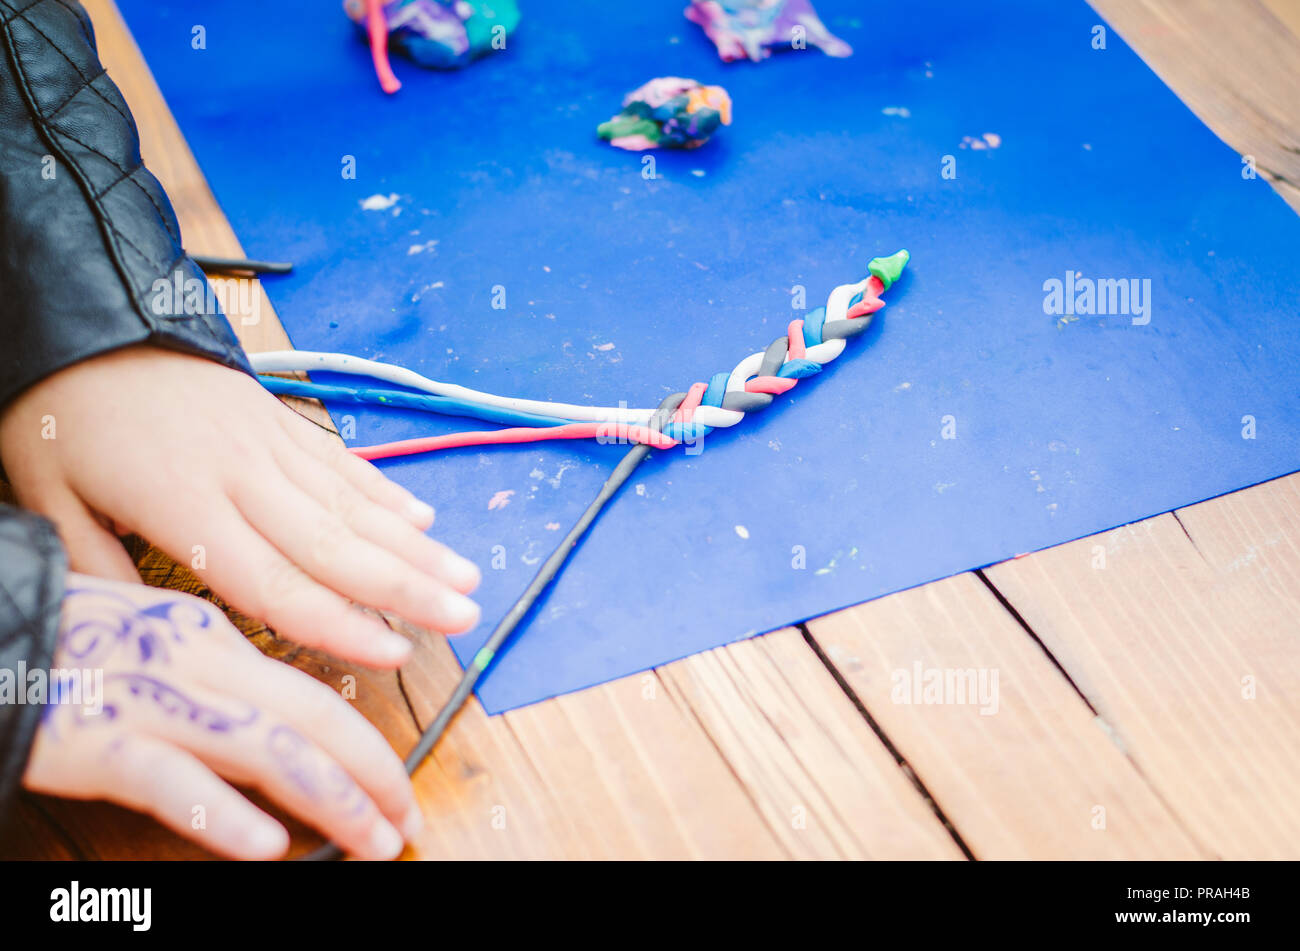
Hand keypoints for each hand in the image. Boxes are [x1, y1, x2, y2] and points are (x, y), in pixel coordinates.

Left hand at [0, 345, 480, 667]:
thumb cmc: (62, 415)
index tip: (394, 651)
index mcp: (185, 504)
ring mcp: (269, 443)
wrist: (86, 319)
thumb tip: (147, 628)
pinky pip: (342, 462)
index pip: (275, 580)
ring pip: (352, 504)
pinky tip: (422, 520)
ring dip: (414, 545)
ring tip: (467, 577)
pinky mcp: (279, 420)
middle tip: (466, 616)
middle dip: (407, 586)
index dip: (339, 622)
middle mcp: (242, 476)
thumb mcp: (47, 497)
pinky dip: (385, 493)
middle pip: (336, 545)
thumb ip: (97, 567)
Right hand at [24, 574, 420, 859]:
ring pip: (266, 749)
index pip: (313, 695)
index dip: (368, 746)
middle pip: (312, 718)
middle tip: (406, 821)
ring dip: (332, 798)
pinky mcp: (96, 742)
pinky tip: (264, 845)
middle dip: (374, 774)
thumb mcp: (158, 648)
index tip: (398, 786)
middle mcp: (196, 663)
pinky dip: (221, 815)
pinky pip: (170, 781)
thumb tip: (285, 739)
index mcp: (213, 638)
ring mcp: (151, 700)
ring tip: (370, 840)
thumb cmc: (68, 644)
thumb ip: (221, 686)